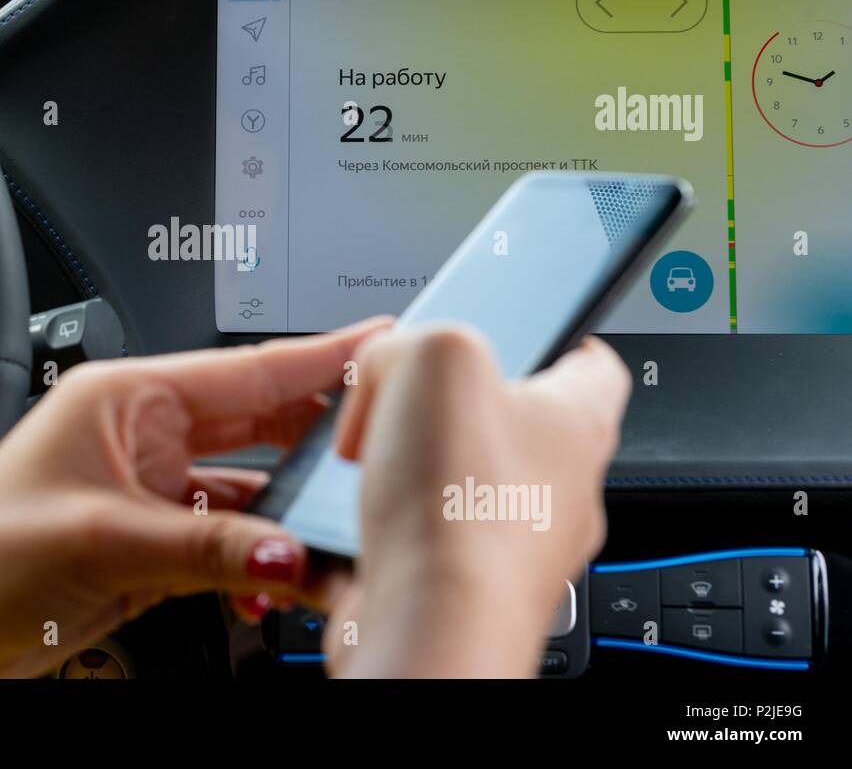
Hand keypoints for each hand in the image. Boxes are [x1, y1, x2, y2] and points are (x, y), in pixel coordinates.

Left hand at [0, 318, 388, 676]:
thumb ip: (208, 544)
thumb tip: (290, 551)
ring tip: (342, 525)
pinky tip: (281, 575)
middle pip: (257, 422)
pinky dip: (258, 558)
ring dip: (291, 513)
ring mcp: (151, 488)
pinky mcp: (153, 540)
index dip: (317, 356)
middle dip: (319, 433)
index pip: (242, 369)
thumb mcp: (104, 536)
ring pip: (249, 488)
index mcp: (126, 397)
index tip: (378, 340)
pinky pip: (229, 539)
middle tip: (386, 433)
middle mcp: (144, 435)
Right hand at [324, 326, 629, 677]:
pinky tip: (363, 518)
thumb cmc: (461, 510)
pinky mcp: (467, 590)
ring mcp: (516, 548)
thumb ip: (414, 340)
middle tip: (408, 399)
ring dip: (413, 469)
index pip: (593, 360)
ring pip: (464, 484)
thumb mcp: (433, 354)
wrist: (431, 628)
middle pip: (510, 422)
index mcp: (579, 421)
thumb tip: (388, 364)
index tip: (515, 327)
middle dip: (449, 409)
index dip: (549, 334)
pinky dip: (389, 524)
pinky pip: (425, 539)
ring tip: (378, 464)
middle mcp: (563, 490)